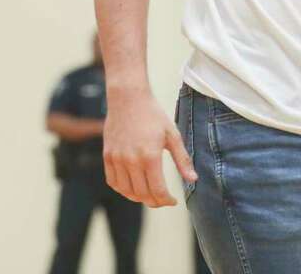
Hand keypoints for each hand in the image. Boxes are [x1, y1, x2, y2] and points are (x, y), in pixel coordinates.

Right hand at [103, 89, 196, 207]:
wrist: (128, 99)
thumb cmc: (153, 115)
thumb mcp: (172, 135)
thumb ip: (182, 159)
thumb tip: (193, 180)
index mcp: (150, 156)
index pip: (157, 190)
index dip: (166, 200)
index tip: (173, 201)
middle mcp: (131, 161)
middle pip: (142, 194)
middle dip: (155, 202)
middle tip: (163, 200)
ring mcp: (117, 159)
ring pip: (126, 191)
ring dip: (139, 198)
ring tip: (150, 195)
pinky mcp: (107, 156)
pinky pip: (113, 182)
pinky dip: (123, 190)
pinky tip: (133, 187)